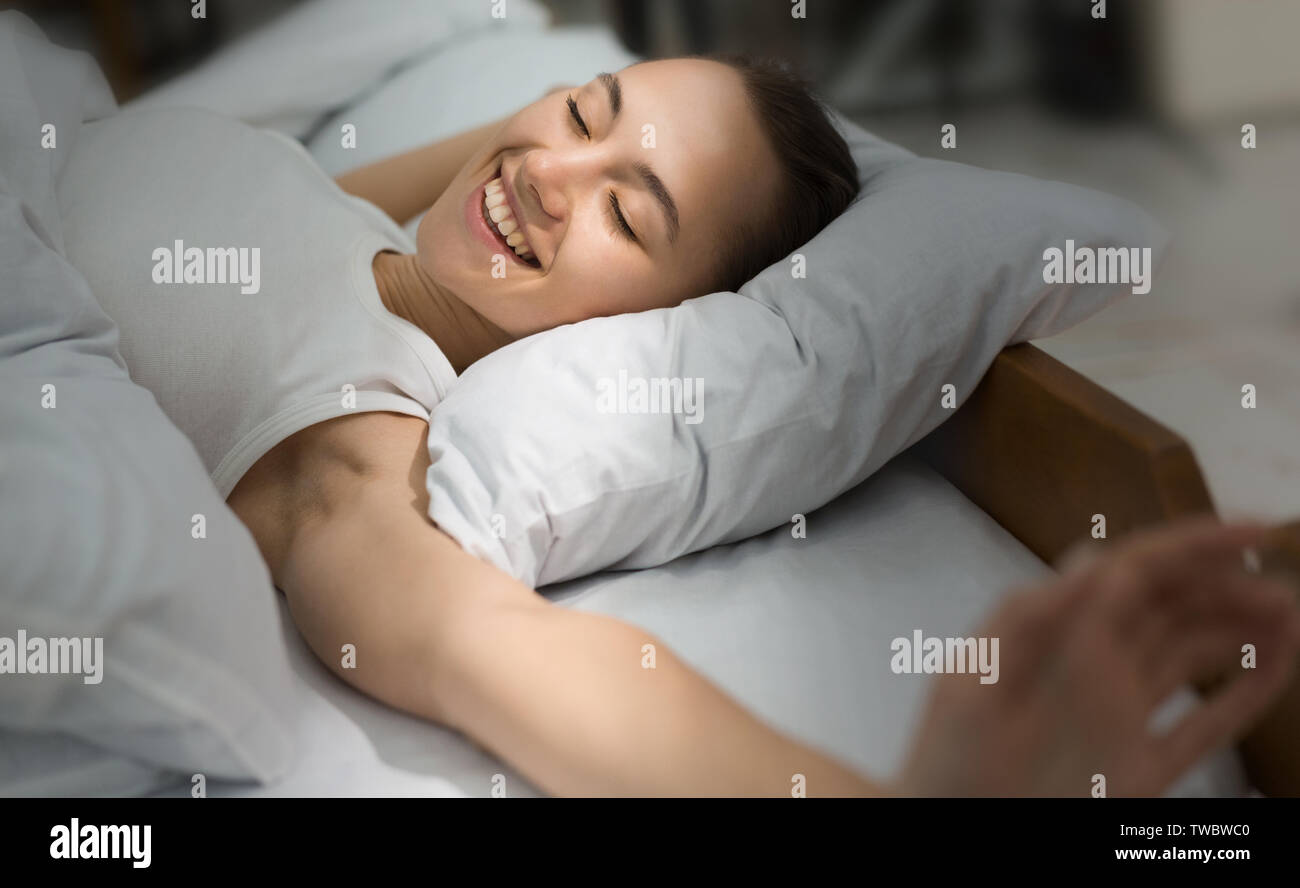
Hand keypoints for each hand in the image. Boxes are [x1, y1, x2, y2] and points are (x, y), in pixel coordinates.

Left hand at [894, 517, 1299, 796]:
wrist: (950, 833)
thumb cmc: (948, 761)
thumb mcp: (974, 679)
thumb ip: (1031, 619)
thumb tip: (1095, 560)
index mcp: (1051, 634)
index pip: (1129, 572)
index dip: (1188, 545)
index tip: (1252, 533)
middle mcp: (1091, 666)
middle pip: (1169, 606)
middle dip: (1226, 585)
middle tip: (1284, 580)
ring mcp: (1119, 716)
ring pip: (1193, 655)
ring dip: (1244, 629)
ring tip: (1293, 609)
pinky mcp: (1140, 770)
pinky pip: (1205, 725)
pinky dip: (1247, 692)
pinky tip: (1283, 663)